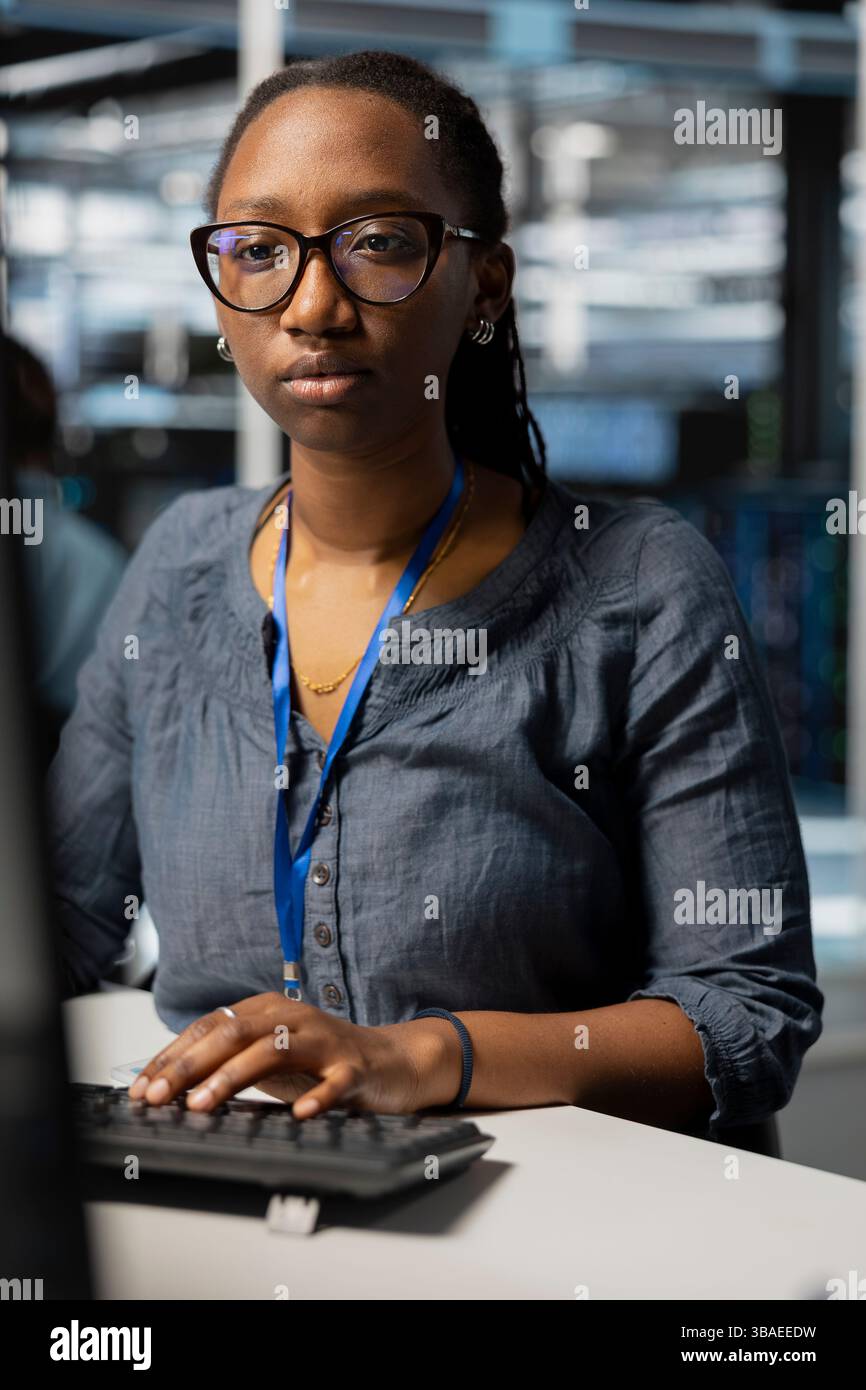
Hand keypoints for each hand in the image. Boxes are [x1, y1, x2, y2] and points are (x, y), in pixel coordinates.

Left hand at [127, 992, 461, 1118]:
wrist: (391, 1061)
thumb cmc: (321, 1061)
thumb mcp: (269, 1058)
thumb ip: (229, 1062)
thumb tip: (168, 1086)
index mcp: (267, 1010)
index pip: (210, 1027)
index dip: (173, 1056)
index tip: (142, 1087)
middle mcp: (292, 1017)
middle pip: (234, 1032)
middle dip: (190, 1065)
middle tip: (161, 1096)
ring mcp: (324, 1040)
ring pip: (274, 1050)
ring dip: (233, 1076)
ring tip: (204, 1104)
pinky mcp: (354, 1067)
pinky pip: (336, 1082)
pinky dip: (318, 1097)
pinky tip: (300, 1113)